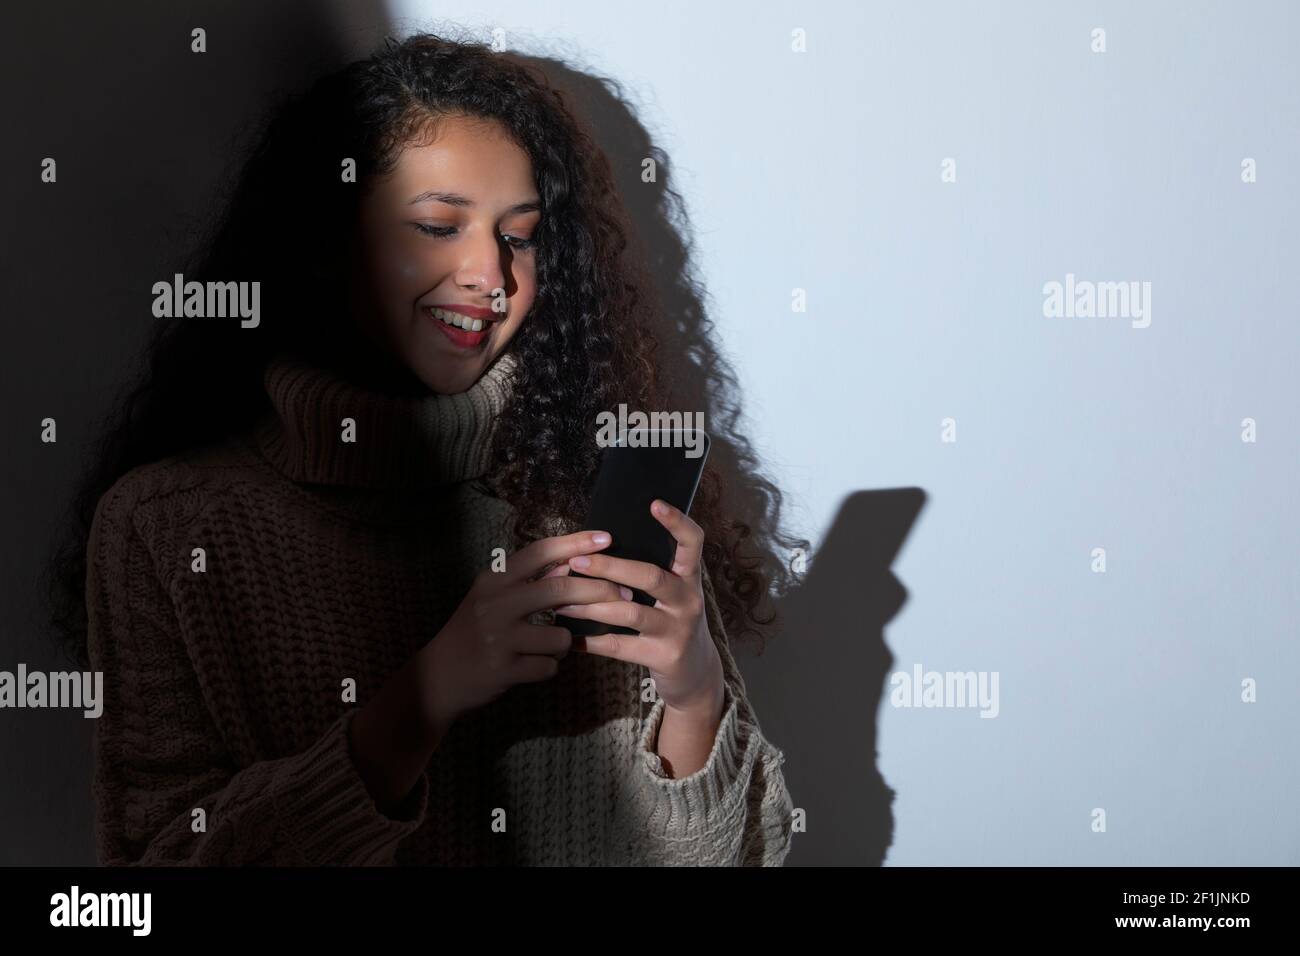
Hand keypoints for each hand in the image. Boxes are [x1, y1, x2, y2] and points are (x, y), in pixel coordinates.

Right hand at [417, 530, 632, 735]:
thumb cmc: (473, 630)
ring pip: (560, 636)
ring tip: (548, 645)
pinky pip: (549, 667)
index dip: (576, 543)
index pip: (540, 552)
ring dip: (565, 642)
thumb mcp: (493, 597)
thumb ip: (528, 580)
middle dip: (598, 591)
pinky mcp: (504, 670)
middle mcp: (495, 604)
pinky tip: (531, 666)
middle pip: (560, 590)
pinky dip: (548, 667)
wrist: (438, 676)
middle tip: (623, 593)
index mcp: (494, 581)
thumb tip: (568, 562)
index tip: (607, 537)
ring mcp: (499, 638)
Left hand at [554, 499, 724, 714]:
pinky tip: (569, 638)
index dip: (676, 522)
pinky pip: (620, 646)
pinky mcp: (664, 656)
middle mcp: (688, 599)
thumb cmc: (672, 622)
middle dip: (609, 567)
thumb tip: (599, 545)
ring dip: (591, 606)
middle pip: (650, 576)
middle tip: (576, 561)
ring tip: (561, 603)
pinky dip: (591, 642)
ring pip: (630, 612)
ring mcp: (678, 629)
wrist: (695, 674)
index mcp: (689, 577)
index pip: (692, 542)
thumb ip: (649, 572)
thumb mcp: (673, 594)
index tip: (654, 503)